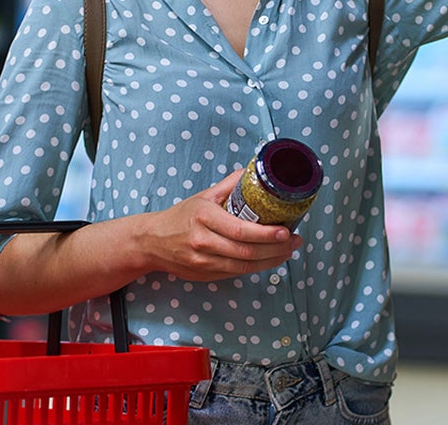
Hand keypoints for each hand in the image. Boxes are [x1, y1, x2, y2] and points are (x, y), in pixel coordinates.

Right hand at [133, 170, 301, 281]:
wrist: (152, 241)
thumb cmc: (181, 216)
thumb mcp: (204, 195)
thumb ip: (230, 185)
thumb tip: (255, 171)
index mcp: (204, 217)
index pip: (240, 230)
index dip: (266, 234)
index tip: (286, 231)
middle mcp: (202, 242)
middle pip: (246, 252)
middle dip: (276, 249)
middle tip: (295, 241)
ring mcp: (203, 262)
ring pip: (244, 267)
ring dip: (271, 261)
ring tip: (288, 251)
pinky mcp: (205, 275)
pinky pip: (236, 273)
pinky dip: (257, 268)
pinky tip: (270, 259)